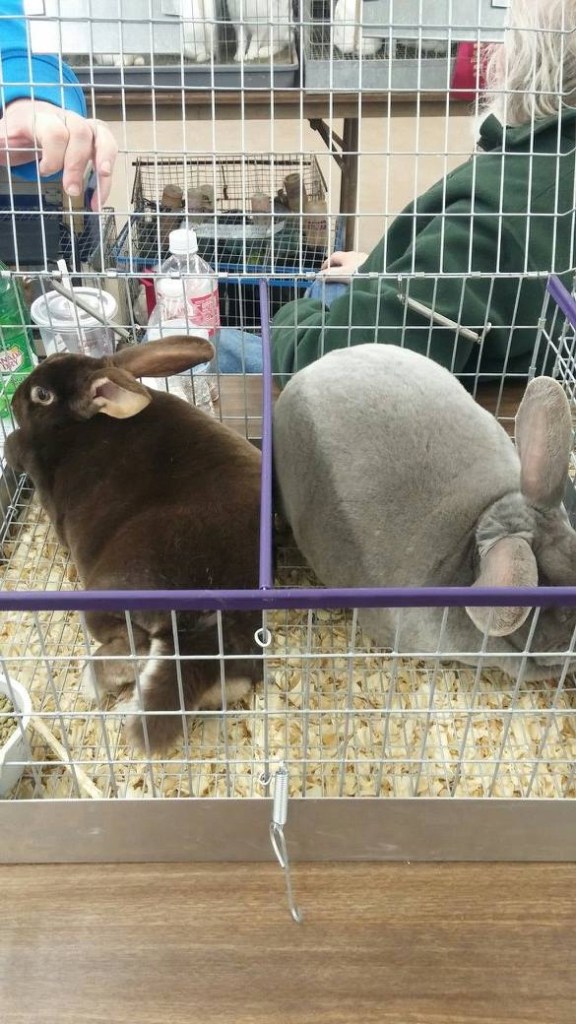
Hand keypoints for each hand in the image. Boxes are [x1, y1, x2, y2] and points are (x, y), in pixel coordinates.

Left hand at [0, 99, 117, 210]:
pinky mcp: (95, 136)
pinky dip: (108, 177)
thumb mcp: (3, 137)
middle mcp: (65, 118)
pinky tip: (99, 199)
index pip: (55, 131)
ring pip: (101, 137)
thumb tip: (0, 143)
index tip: (44, 173)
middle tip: (71, 191)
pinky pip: (110, 149)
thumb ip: (1, 141)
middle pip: (81, 133)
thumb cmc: (17, 134)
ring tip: (99, 194)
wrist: (28, 119)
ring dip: (103, 166)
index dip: (53, 155)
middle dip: (78, 165)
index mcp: (40, 119)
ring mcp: (82, 125)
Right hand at [319, 250, 368, 281]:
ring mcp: (365, 259)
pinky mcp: (372, 265)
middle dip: (336, 266)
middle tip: (332, 276)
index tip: (322, 272)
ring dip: (346, 269)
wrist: (381, 274)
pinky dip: (355, 272)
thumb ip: (330, 275)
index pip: (333, 257)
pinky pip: (360, 268)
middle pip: (343, 259)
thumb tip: (319, 276)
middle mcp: (356, 255)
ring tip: (344, 279)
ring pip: (352, 263)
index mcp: (347, 256)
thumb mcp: (343, 275)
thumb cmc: (361, 273)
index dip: (326, 264)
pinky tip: (358, 280)